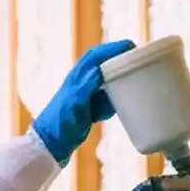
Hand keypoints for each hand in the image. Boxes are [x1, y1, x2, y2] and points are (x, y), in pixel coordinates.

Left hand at [32, 39, 134, 163]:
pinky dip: (115, 99)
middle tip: (138, 60)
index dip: (113, 48)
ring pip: (105, 80)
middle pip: (102, 64)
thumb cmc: (61, 121)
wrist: (51, 144)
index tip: (131, 46)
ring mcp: (85, 95)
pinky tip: (123, 104)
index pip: (96, 55)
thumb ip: (87, 84)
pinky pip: (106, 98)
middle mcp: (82, 83)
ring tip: (134, 78)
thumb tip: (101, 69)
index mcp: (77, 77)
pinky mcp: (89, 108)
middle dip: (119, 59)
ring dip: (118, 78)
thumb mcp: (75, 101)